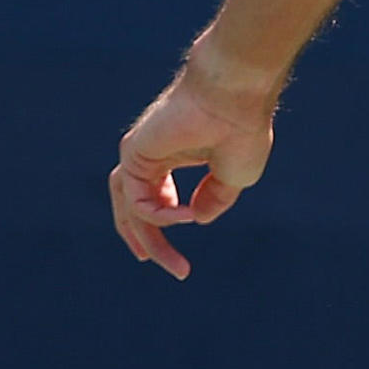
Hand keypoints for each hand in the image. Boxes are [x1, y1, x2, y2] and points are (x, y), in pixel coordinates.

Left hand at [108, 49, 280, 279]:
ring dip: (142, 237)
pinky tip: (186, 215)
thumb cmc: (241, 131)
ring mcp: (139, 153)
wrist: (234, 99)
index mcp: (172, 158)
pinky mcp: (133, 152)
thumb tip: (198, 219)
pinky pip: (139, 200)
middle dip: (148, 240)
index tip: (184, 255)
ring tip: (159, 261)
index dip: (166, 225)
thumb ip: (214, 200)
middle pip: (135, 207)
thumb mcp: (233, 178)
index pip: (155, 199)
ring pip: (128, 205)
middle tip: (169, 268)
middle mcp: (151, 156)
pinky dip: (160, 215)